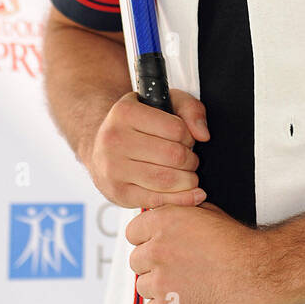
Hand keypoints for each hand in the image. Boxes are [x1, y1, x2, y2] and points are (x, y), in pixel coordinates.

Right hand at [85, 89, 209, 208]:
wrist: (101, 146)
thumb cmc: (138, 124)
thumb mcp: (164, 103)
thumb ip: (190, 110)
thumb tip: (203, 135)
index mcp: (125, 112)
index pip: (176, 129)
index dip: (189, 137)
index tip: (185, 140)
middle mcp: (114, 139)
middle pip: (174, 156)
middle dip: (191, 160)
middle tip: (189, 160)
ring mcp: (113, 168)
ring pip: (167, 180)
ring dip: (188, 180)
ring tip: (188, 175)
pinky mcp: (117, 193)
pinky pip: (157, 200)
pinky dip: (181, 200)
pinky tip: (193, 195)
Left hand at [126, 202, 269, 303]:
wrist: (257, 274)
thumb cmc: (237, 245)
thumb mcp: (207, 212)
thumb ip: (179, 214)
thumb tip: (166, 215)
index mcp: (163, 222)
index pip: (133, 233)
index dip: (147, 241)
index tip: (158, 248)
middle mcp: (156, 250)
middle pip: (137, 261)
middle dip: (154, 265)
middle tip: (178, 268)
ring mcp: (159, 281)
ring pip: (144, 286)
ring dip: (160, 287)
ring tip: (187, 284)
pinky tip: (187, 299)